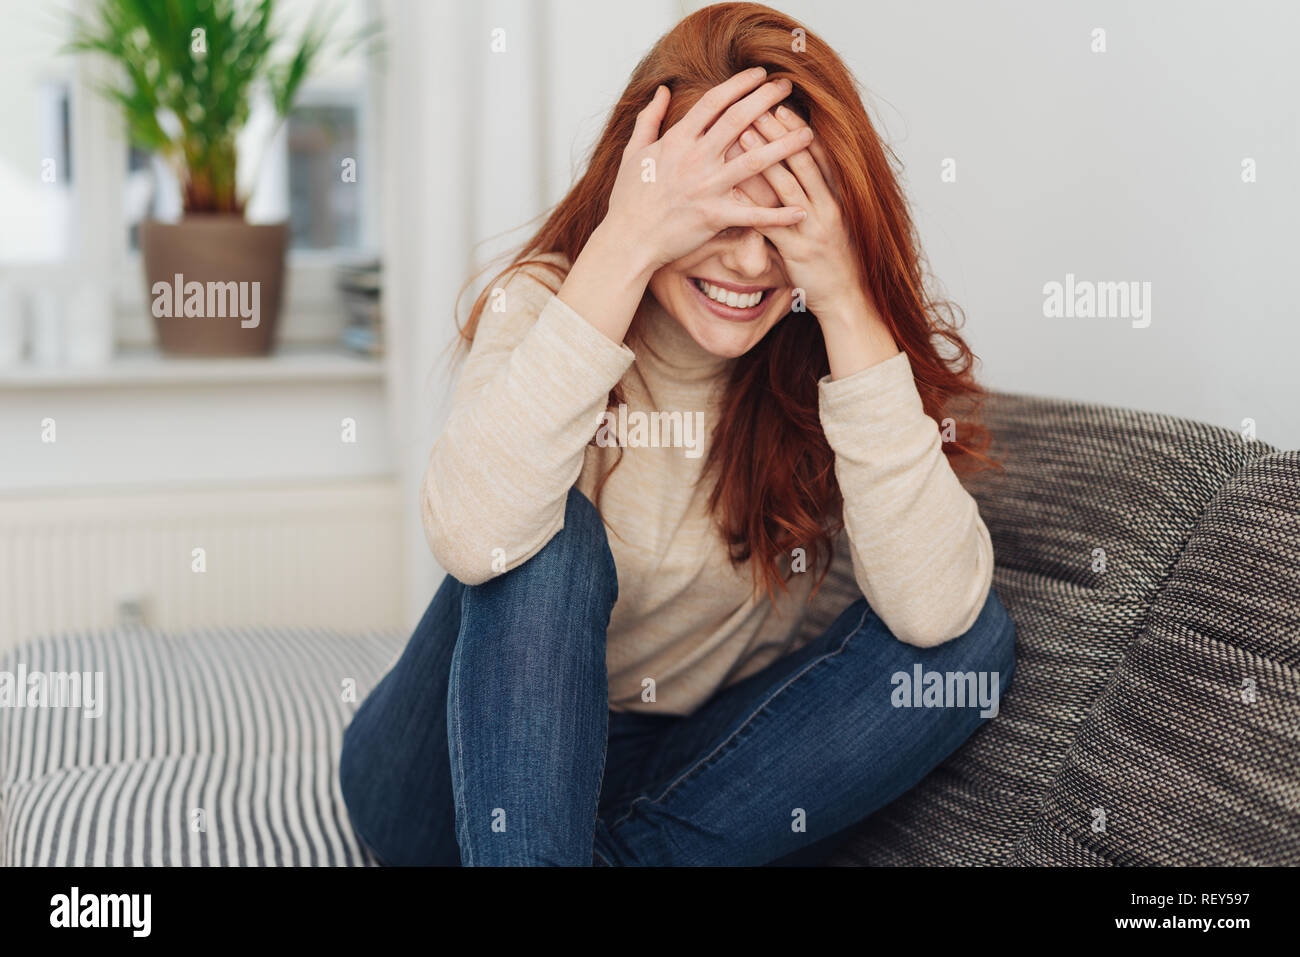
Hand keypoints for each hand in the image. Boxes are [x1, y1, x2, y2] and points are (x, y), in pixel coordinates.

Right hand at [603, 69, 813, 272]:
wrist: (627, 240)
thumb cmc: (628, 199)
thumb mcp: (633, 152)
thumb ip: (649, 119)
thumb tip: (661, 91)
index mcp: (677, 141)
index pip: (714, 102)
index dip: (739, 84)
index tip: (760, 74)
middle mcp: (695, 159)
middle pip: (738, 121)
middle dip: (767, 100)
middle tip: (789, 88)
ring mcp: (706, 188)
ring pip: (754, 161)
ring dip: (784, 147)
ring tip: (808, 134)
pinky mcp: (714, 217)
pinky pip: (753, 215)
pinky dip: (778, 215)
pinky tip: (801, 210)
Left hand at [734, 106, 899, 375]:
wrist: (848, 297)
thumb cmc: (838, 257)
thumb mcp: (837, 220)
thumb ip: (821, 193)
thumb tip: (804, 164)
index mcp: (839, 196)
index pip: (819, 152)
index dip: (799, 127)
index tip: (780, 103)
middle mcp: (829, 206)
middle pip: (801, 159)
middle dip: (778, 130)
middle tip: (756, 105)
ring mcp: (813, 227)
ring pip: (787, 185)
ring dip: (763, 157)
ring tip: (742, 133)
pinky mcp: (798, 250)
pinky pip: (771, 223)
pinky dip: (752, 204)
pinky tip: (733, 189)